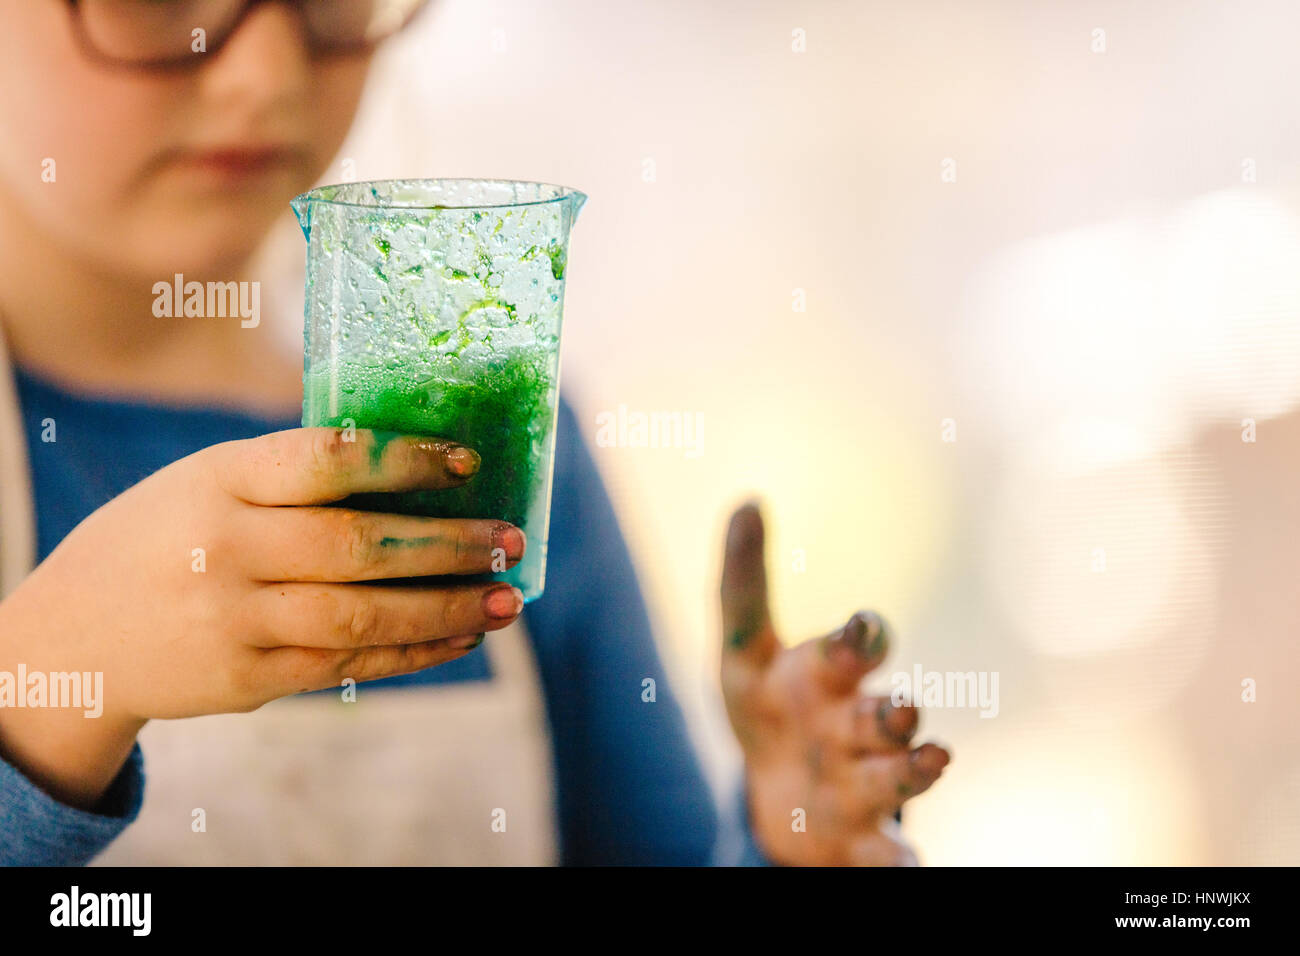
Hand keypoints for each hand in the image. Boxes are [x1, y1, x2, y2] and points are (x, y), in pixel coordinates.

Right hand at [0, 428, 525, 807]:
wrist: (75, 637)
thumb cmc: (166, 537)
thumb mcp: (206, 482)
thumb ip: (292, 476)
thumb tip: (421, 473)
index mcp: (220, 480)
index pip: (327, 459)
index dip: (406, 460)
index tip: (469, 463)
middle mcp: (226, 548)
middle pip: (360, 545)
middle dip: (449, 545)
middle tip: (511, 540)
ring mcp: (234, 620)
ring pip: (363, 616)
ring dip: (446, 608)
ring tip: (507, 599)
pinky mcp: (246, 678)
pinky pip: (347, 665)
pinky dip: (413, 651)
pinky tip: (460, 635)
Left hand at [719, 502, 950, 865]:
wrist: (778, 789)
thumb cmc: (769, 705)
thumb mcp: (742, 649)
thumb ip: (744, 582)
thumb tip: (748, 499)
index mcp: (831, 674)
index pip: (856, 647)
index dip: (860, 636)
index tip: (860, 628)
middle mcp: (858, 725)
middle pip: (883, 716)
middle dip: (894, 711)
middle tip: (903, 706)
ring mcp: (865, 782)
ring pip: (895, 777)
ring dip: (916, 770)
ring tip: (935, 760)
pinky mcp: (861, 837)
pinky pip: (885, 851)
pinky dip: (899, 859)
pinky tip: (910, 865)